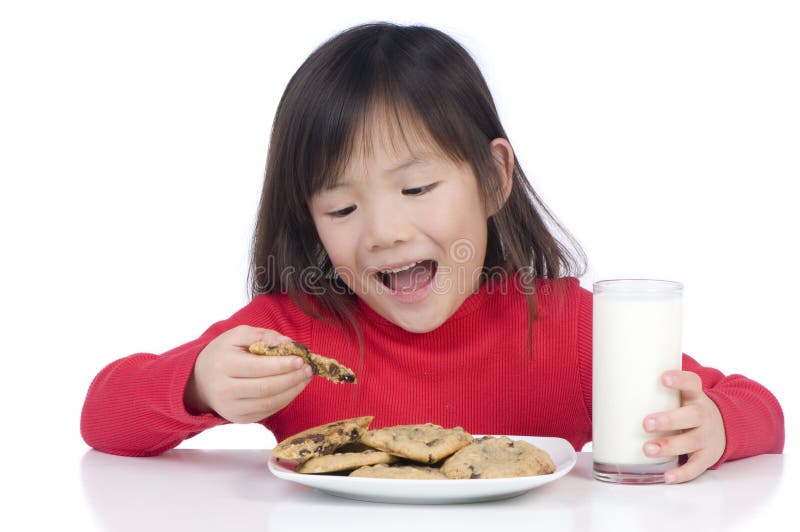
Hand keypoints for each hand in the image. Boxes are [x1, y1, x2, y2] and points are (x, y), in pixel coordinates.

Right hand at [184, 325, 312, 422]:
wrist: (201, 380)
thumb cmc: (223, 353)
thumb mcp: (237, 336)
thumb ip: (262, 335)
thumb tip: (287, 343)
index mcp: (223, 365)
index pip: (257, 367)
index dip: (281, 365)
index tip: (300, 358)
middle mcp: (225, 390)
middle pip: (266, 388)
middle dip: (292, 378)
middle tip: (308, 368)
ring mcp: (232, 408)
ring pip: (270, 402)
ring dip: (293, 390)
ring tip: (306, 377)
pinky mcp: (240, 418)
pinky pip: (268, 410)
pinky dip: (285, 399)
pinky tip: (294, 387)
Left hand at [642, 370, 726, 483]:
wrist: (721, 427)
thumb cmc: (687, 407)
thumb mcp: (680, 394)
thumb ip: (655, 387)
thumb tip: (611, 373)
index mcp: (695, 396)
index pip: (692, 383)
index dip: (679, 379)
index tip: (663, 377)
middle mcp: (703, 415)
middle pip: (690, 416)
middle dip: (668, 420)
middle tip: (646, 423)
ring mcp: (707, 437)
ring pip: (691, 442)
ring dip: (669, 446)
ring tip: (647, 449)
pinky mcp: (707, 457)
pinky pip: (695, 467)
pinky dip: (681, 473)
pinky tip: (666, 476)